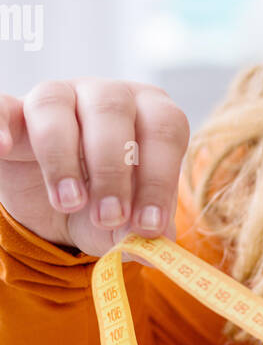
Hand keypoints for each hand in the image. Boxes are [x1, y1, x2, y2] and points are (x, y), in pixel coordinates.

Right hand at [0, 79, 189, 259]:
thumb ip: (141, 230)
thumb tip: (152, 249)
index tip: (146, 225)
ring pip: (56, 105)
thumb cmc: (107, 202)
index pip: (164, 128)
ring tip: (68, 203)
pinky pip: (3, 107)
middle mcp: (107, 96)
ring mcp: (59, 97)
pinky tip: (2, 148)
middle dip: (112, 170)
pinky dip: (0, 125)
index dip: (159, 178)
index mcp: (150, 113)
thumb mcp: (127, 222)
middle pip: (112, 110)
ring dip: (62, 158)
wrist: (62, 204)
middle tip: (107, 217)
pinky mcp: (15, 112)